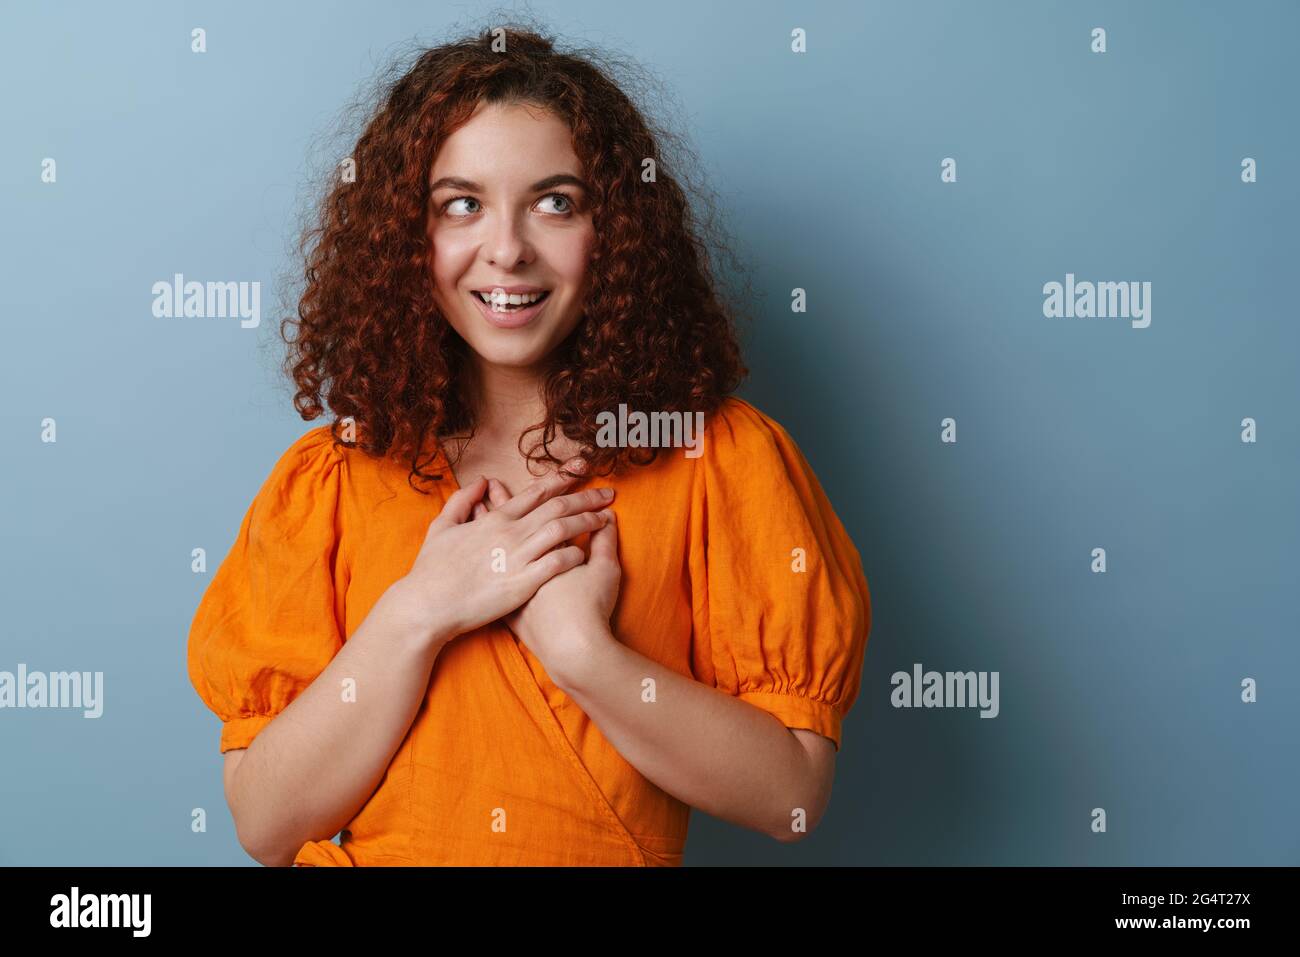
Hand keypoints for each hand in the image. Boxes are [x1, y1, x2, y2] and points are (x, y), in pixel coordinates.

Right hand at [387, 460, 614, 650]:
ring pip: (562, 530)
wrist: (426, 606)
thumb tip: (482, 482)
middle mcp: (509, 533)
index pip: (536, 492)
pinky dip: (574, 555)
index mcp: (494, 519)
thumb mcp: (441, 528)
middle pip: (557, 507)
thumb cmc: (431, 571)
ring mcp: (517, 557)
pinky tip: (586, 553)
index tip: (582, 470)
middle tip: (609, 492)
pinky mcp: (522, 583)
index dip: (563, 479)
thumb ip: (461, 502)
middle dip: (586, 496)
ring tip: (605, 518)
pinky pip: (557, 563)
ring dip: (587, 521)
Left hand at [485, 478, 620, 687]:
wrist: (571, 648)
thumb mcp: (605, 570)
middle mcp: (523, 559)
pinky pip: (485, 579)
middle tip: (493, 485)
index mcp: (547, 546)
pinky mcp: (502, 605)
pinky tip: (473, 556)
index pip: (541, 513)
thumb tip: (607, 518)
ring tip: (478, 510)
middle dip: (501, 502)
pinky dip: (480, 563)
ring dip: (486, 528)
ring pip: (491, 548)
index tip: (534, 482)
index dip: (536, 495)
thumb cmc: (591, 608)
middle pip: (510, 524)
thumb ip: (605, 542)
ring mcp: (509, 583)